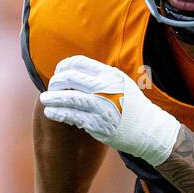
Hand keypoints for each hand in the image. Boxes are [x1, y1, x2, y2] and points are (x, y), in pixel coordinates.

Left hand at [40, 56, 180, 166]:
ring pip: (67, 98)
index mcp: (110, 74)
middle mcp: (105, 88)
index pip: (78, 63)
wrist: (148, 129)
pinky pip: (70, 116)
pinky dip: (57, 113)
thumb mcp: (120, 83)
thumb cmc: (131, 105)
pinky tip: (51, 112)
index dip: (64, 67)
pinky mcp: (97, 124)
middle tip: (50, 87)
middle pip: (69, 78)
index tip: (59, 73)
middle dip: (55, 82)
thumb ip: (100, 76)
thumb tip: (73, 69)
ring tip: (44, 99)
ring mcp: (100, 107)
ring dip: (51, 98)